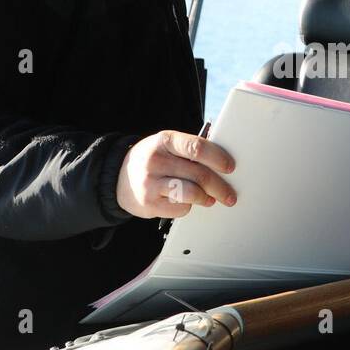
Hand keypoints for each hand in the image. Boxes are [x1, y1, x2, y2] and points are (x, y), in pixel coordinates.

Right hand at [115, 130, 236, 218]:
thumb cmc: (152, 160)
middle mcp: (156, 160)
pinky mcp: (149, 203)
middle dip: (220, 186)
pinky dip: (189, 207)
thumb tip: (222, 161)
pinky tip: (188, 203)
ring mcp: (151, 183)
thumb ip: (190, 150)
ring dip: (206, 198)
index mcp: (165, 140)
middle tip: (229, 194)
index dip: (217, 158)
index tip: (230, 167)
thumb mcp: (166, 145)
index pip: (197, 147)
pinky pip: (180, 209)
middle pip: (199, 174)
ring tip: (211, 199)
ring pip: (191, 193)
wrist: (118, 178)